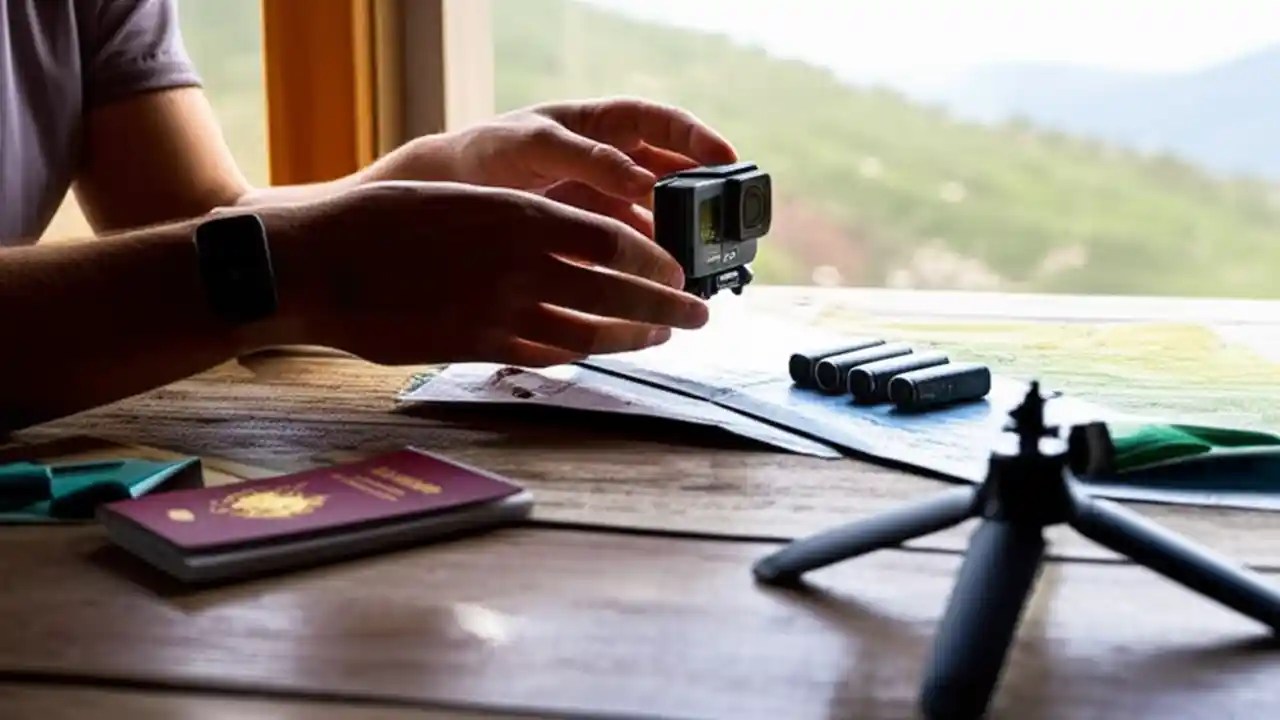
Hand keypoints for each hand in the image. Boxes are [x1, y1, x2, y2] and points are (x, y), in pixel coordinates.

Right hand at [267, 180, 708, 367]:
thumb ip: (515, 220)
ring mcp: (501, 311)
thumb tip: (565, 238)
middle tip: (700, 314)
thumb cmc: (381, 223)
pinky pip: (546, 355)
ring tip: (664, 338)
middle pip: (618, 290)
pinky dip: (581, 355)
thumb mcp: (458, 199)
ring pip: (591, 330)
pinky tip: (599, 355)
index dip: (655, 261)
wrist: (319, 265)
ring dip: (637, 336)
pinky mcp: (477, 347)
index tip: (678, 271)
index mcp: (519, 216)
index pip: (613, 240)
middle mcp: (521, 264)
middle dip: (669, 306)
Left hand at [376, 97, 739, 236]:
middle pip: (674, 176)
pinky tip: (660, 283)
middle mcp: (611, 162)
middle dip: (703, 198)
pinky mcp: (591, 237)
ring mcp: (604, 201)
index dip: (701, 140)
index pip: (664, 125)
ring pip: (659, 217)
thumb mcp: (536, 146)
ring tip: (698, 263)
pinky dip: (650, 264)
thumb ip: (590, 160)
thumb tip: (644, 182)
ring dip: (680, 239)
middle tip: (725, 222)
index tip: (729, 159)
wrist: (443, 195)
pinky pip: (633, 248)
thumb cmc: (485, 154)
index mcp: (602, 125)